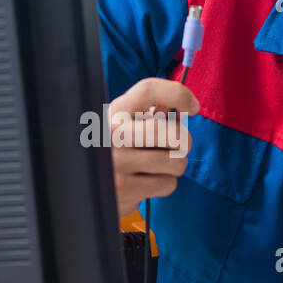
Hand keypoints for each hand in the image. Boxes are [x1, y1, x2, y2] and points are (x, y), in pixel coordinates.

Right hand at [109, 77, 198, 216]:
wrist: (89, 184)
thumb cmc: (122, 149)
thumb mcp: (129, 123)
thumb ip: (153, 111)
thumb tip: (186, 107)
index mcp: (115, 112)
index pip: (147, 91)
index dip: (178, 94)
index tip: (193, 107)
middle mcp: (112, 135)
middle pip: (171, 133)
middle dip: (186, 141)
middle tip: (181, 145)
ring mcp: (116, 164)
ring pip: (175, 162)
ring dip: (176, 165)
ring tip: (158, 165)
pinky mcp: (124, 191)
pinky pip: (167, 184)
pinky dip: (165, 183)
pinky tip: (148, 181)